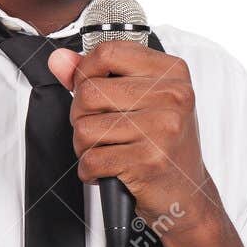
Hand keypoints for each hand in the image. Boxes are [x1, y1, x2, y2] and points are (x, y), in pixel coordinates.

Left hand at [48, 40, 222, 232]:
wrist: (186, 194)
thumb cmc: (162, 144)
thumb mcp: (139, 100)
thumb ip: (95, 75)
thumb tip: (59, 59)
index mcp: (172, 72)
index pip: (108, 52)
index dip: (85, 72)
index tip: (88, 89)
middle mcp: (172, 96)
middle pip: (89, 92)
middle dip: (80, 116)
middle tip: (98, 131)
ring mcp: (162, 128)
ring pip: (84, 128)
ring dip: (84, 146)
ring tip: (105, 151)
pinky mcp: (149, 161)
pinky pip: (91, 159)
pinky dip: (90, 170)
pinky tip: (108, 170)